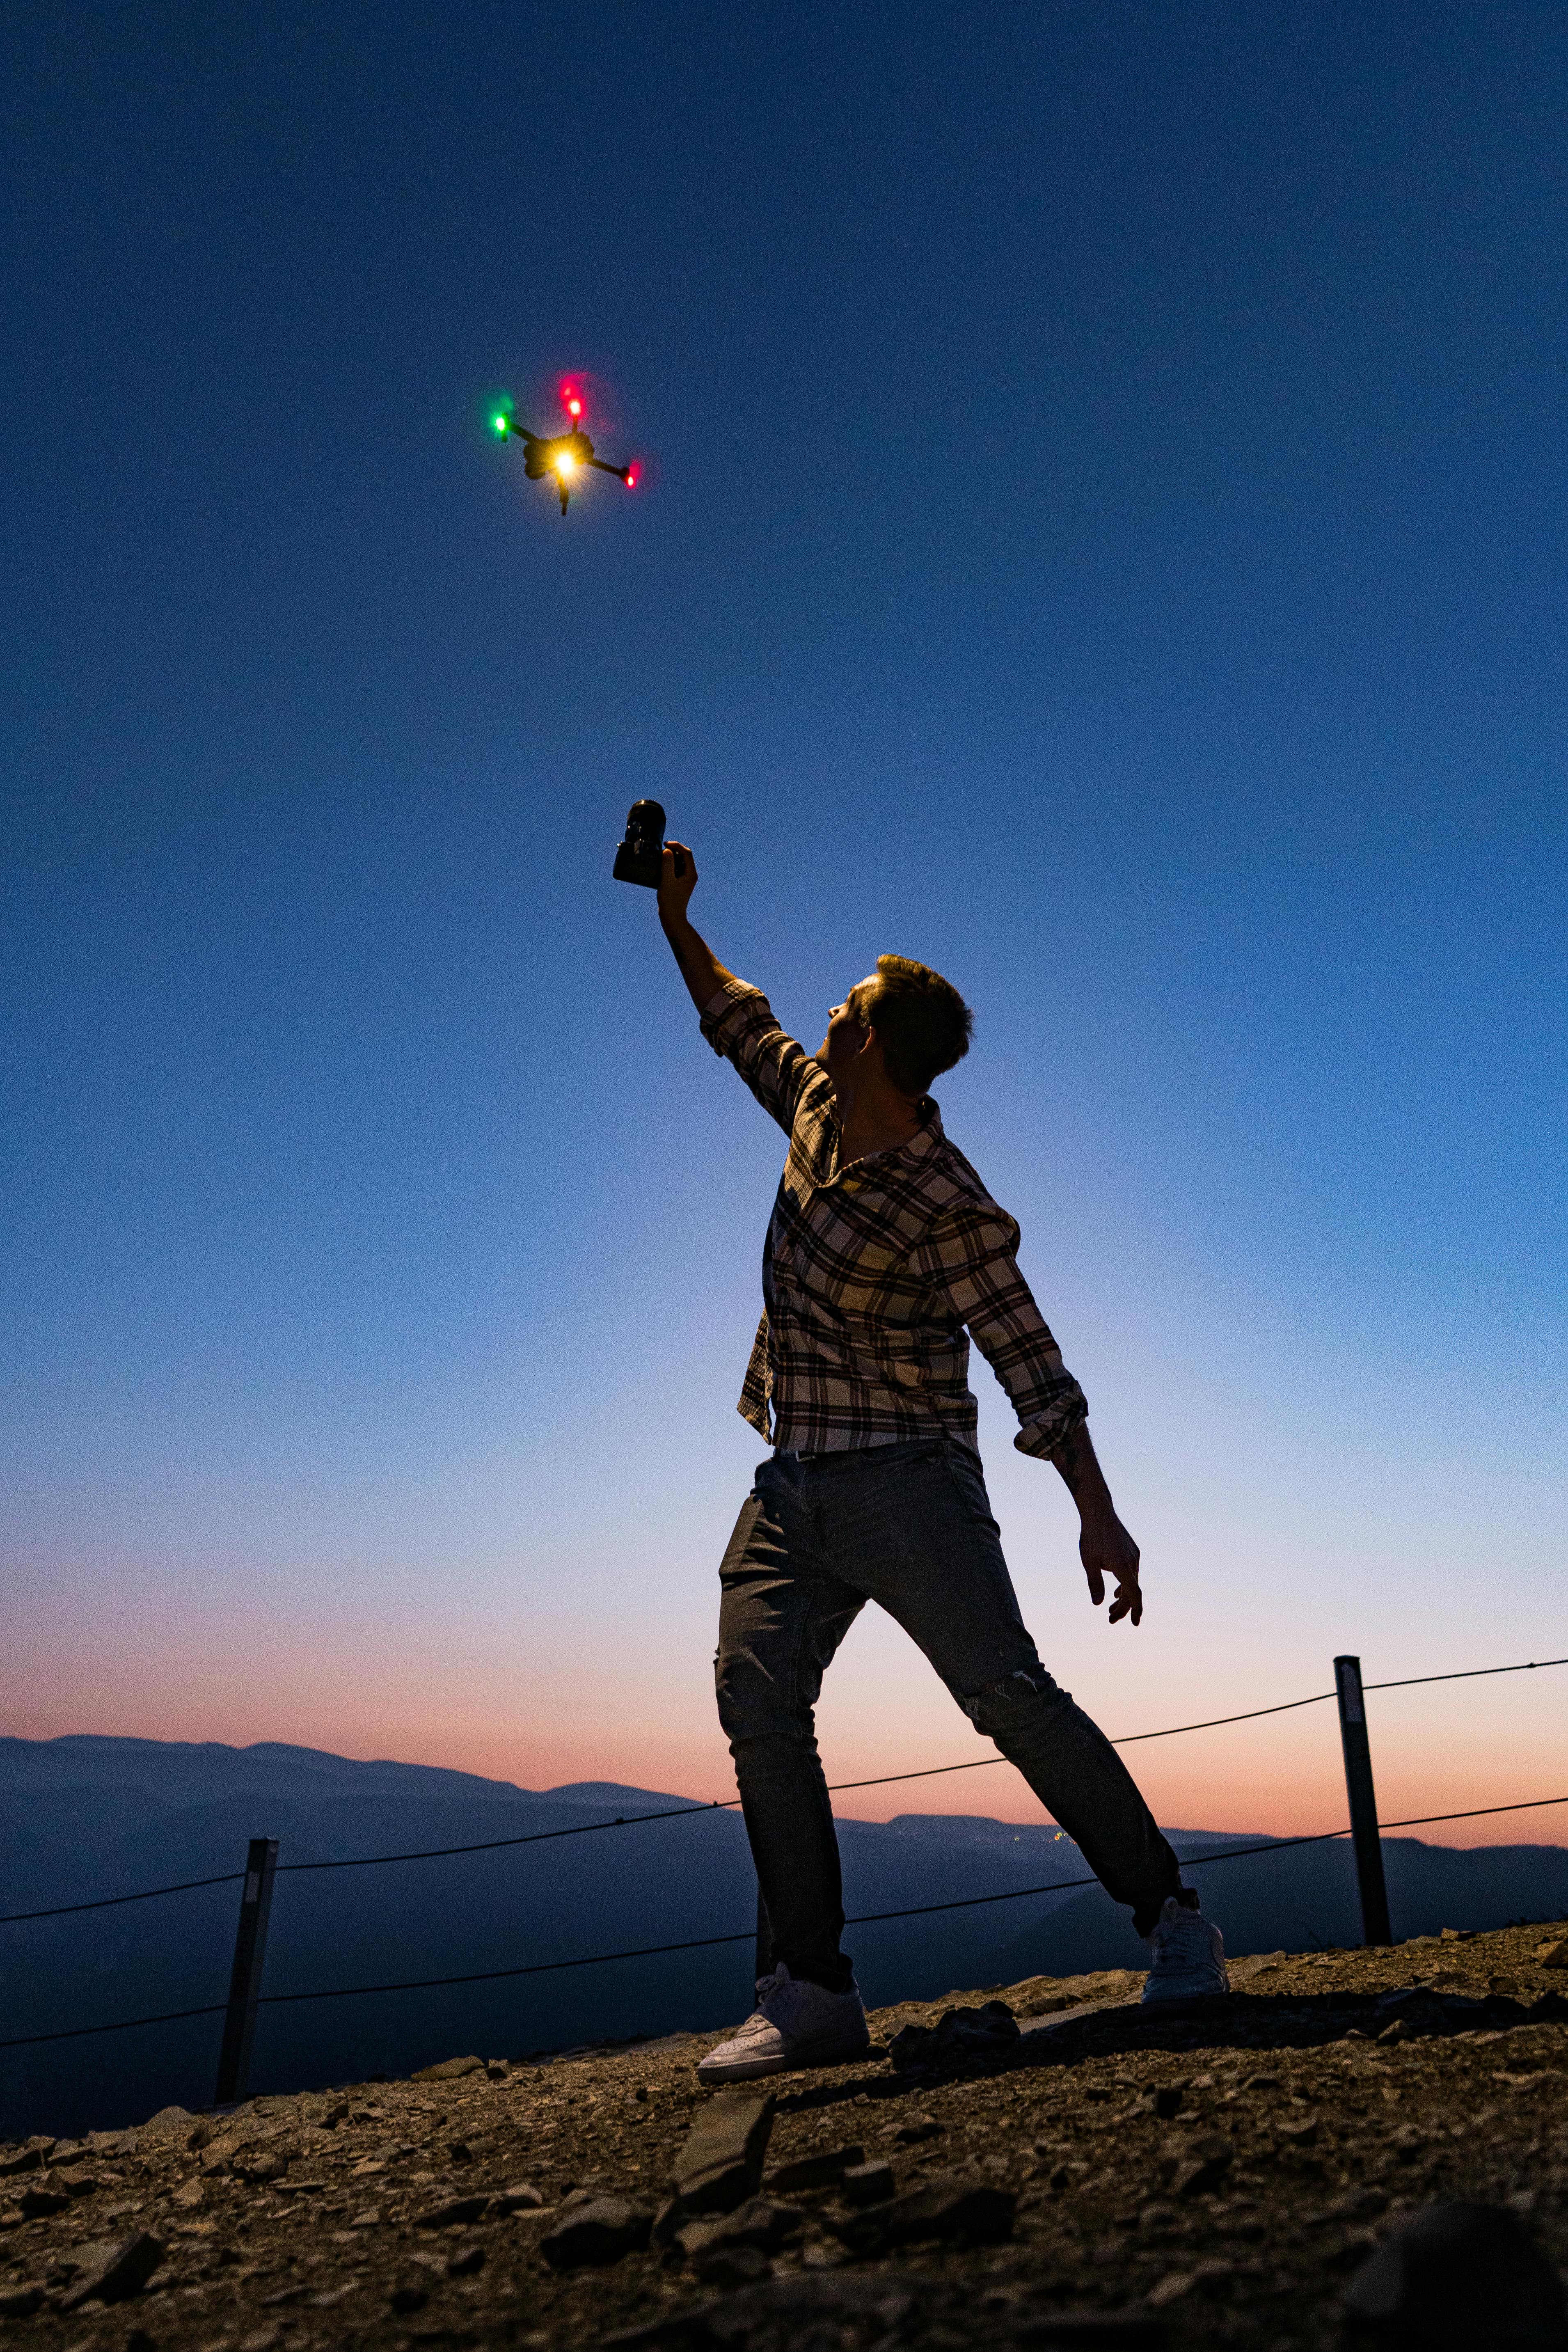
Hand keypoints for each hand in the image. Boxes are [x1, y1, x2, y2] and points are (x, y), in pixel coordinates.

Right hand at [658, 839, 698, 921]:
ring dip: (672, 856)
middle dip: (675, 849)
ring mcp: (686, 879)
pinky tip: (661, 866)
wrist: (672, 917)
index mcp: (691, 873)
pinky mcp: (680, 883)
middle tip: (663, 848)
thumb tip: (667, 851)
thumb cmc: (670, 901)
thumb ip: (667, 865)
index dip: (676, 845)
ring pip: (681, 862)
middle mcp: (691, 875)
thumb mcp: (666, 881)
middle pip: (685, 856)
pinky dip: (670, 864)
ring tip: (661, 855)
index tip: (665, 844)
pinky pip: (677, 869)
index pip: (687, 853)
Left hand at [1080, 1511, 1141, 1626]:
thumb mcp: (1088, 1561)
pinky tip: (1116, 1592)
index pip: (1134, 1594)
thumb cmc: (1091, 1536)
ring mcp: (1134, 1555)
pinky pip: (1131, 1572)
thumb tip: (1097, 1604)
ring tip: (1110, 1608)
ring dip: (1123, 1597)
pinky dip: (1125, 1585)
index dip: (1135, 1610)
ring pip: (1132, 1581)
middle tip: (1110, 1619)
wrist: (1099, 1511)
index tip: (1135, 1623)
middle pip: (1132, 1591)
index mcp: (1123, 1566)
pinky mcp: (1132, 1550)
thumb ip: (1094, 1583)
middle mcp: (1133, 1561)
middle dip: (1123, 1608)